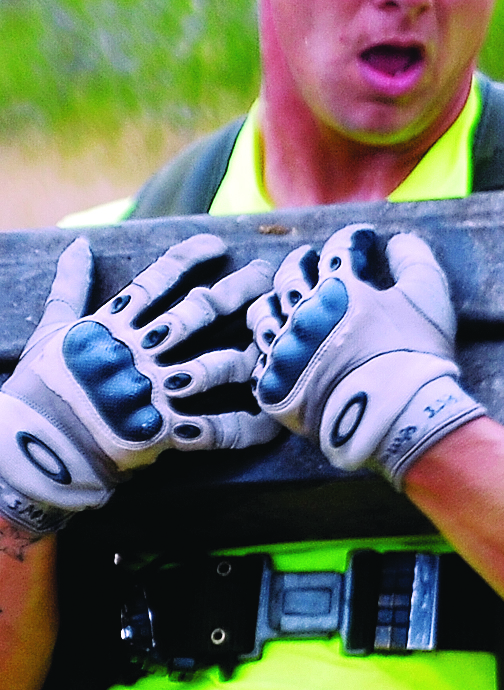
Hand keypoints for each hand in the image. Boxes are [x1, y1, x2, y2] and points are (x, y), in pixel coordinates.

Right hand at [0, 234, 279, 537]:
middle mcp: (137, 354)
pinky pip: (216, 430)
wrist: (36, 445)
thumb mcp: (52, 330)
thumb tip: (79, 244)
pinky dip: (249, 427)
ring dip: (254, 352)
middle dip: (239, 291)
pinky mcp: (162, 431)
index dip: (189, 259)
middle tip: (269, 277)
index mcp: (111, 328)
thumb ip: (70, 287)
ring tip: (282, 337)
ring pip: (216, 365)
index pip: (156, 282)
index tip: (219, 245)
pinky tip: (276, 419)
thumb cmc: (42, 386)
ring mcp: (153, 392)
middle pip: (198, 314)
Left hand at [249, 224, 484, 486]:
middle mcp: (301, 311)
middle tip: (311, 260)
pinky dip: (268, 350)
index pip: (340, 249)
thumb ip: (415, 260)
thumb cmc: (416, 354)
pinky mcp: (274, 387)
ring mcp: (283, 350)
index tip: (364, 241)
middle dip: (303, 262)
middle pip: (291, 274)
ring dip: (275, 303)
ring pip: (262, 314)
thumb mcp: (431, 298)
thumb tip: (401, 241)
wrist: (396, 416)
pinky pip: (258, 362)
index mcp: (339, 287)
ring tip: (285, 302)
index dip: (354, 240)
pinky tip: (278, 349)